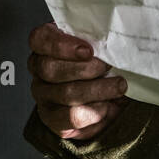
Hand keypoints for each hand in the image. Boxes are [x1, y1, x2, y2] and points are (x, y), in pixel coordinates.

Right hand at [29, 21, 128, 141]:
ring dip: (98, 90)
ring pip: (65, 94)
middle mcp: (39, 69)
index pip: (40, 39)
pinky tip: (110, 105)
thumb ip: (98, 38)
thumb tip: (115, 41)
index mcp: (45, 44)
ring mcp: (43, 95)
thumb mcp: (97, 44)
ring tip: (119, 86)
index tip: (88, 50)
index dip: (61, 45)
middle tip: (109, 67)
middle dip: (86, 68)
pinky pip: (73, 117)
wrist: (103, 95)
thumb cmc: (100, 61)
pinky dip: (96, 110)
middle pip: (50, 68)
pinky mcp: (54, 119)